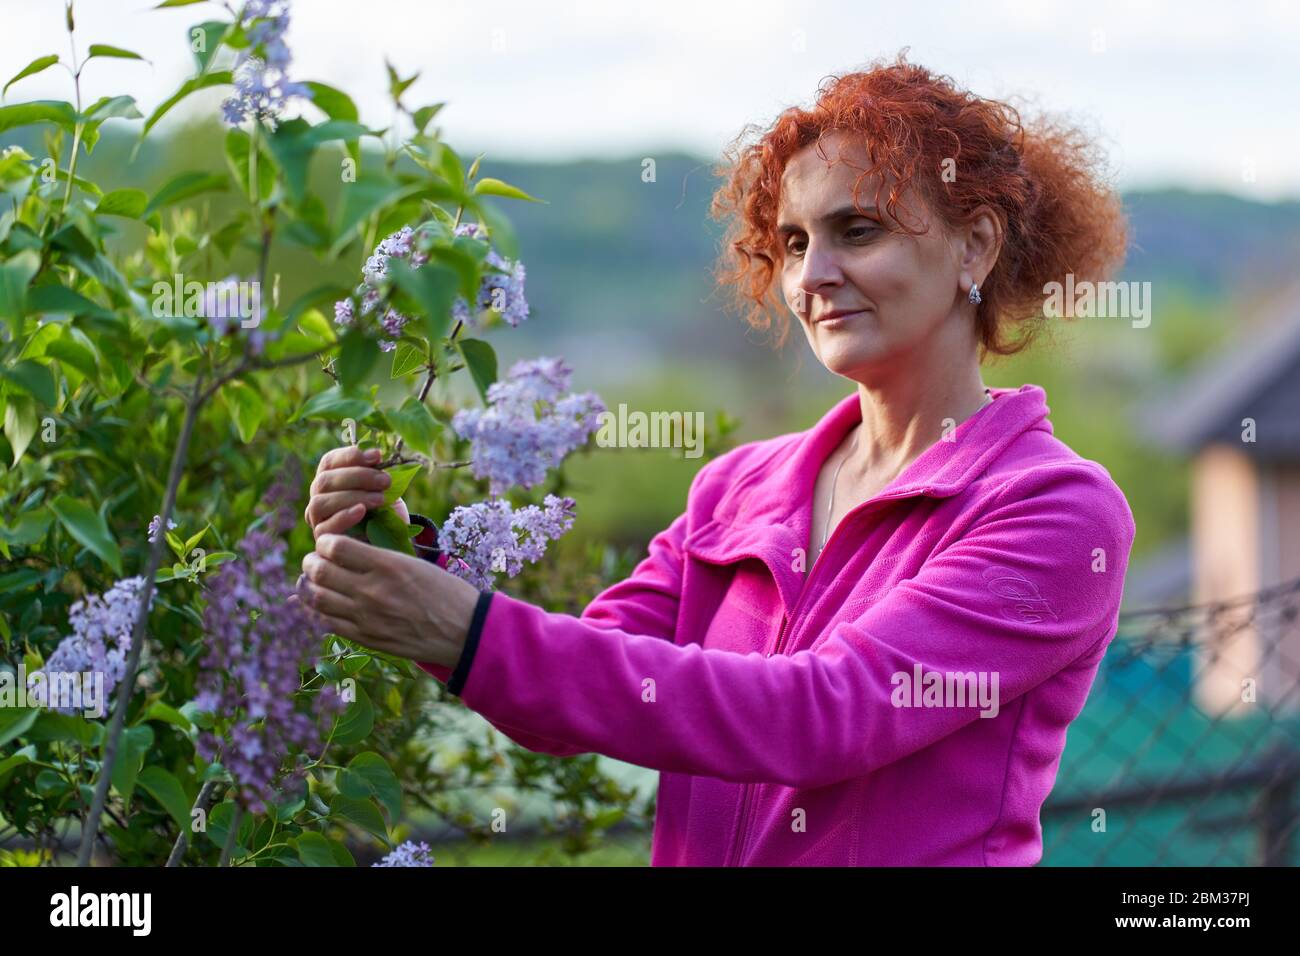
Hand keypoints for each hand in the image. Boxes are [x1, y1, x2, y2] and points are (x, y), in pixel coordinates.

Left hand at [297, 533, 480, 667]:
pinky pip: (327, 623)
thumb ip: (376, 558)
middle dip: (311, 562)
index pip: (334, 546)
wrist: (464, 631)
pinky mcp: (366, 638)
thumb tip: (340, 551)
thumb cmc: (444, 591)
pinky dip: (317, 611)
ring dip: (309, 586)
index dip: (326, 541)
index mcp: (387, 565)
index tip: (330, 543)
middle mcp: (372, 590)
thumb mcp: (414, 563)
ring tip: (315, 581)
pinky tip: (322, 604)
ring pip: (317, 597)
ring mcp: (366, 617)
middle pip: (318, 571)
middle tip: (317, 560)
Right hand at [304, 445, 409, 541]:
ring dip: (352, 497)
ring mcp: (317, 519)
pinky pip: (324, 528)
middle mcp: (319, 496)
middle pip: (325, 480)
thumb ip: (376, 471)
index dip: (350, 456)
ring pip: (320, 503)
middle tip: (385, 481)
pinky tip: (362, 511)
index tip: (377, 456)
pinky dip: (343, 517)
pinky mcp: (322, 540)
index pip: (329, 461)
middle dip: (358, 477)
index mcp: (330, 478)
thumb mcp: (383, 488)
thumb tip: (374, 454)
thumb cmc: (384, 509)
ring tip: (379, 499)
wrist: (390, 540)